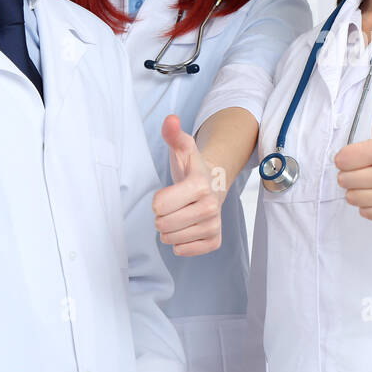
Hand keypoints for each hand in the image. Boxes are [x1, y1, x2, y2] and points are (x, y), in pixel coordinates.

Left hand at [152, 114, 222, 255]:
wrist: (213, 185)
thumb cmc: (192, 168)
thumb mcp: (182, 149)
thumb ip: (173, 134)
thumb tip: (170, 120)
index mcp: (200, 186)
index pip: (159, 205)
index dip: (158, 200)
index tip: (168, 193)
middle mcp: (210, 207)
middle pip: (163, 225)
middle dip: (162, 216)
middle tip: (174, 205)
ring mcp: (213, 225)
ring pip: (171, 239)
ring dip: (170, 229)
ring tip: (180, 214)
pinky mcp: (213, 241)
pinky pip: (183, 251)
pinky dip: (180, 242)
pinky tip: (187, 228)